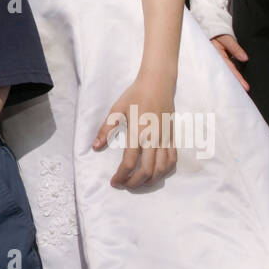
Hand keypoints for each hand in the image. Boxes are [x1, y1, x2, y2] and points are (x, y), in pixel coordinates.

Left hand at [92, 74, 177, 188]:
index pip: (129, 162)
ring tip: (139, 182)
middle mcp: (153, 138)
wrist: (158, 83)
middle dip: (135, 183)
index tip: (114, 182)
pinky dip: (165, 170)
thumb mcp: (116, 109)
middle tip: (125, 185)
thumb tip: (95, 146)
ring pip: (162, 169)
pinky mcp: (172, 136)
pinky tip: (156, 172)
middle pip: (147, 171)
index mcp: (137, 132)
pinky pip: (172, 159)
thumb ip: (106, 129)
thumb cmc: (135, 94)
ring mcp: (165, 138)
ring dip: (151, 180)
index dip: (121, 176)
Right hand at [210, 35, 248, 90]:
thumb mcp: (226, 38)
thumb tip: (244, 58)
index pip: (229, 68)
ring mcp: (216, 61)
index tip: (244, 86)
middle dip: (235, 83)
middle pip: (227, 73)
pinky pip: (225, 69)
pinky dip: (230, 75)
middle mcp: (215, 60)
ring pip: (225, 72)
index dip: (237, 77)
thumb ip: (235, 48)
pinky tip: (235, 82)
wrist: (210, 30)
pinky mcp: (217, 60)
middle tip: (244, 90)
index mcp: (216, 54)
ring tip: (241, 89)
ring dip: (233, 80)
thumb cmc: (217, 33)